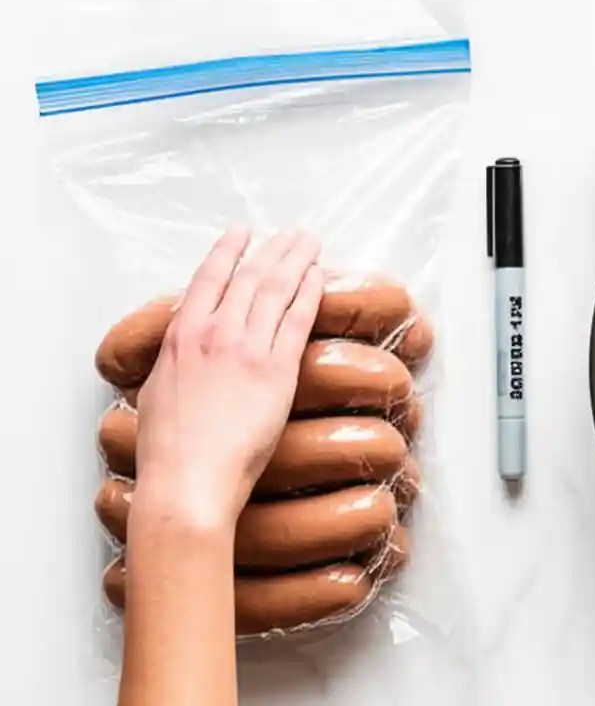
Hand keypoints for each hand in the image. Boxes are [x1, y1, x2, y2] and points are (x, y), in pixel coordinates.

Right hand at [132, 228, 322, 530]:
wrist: (188, 481)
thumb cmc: (168, 451)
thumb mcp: (157, 392)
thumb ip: (174, 364)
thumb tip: (182, 357)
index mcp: (180, 336)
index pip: (208, 277)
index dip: (228, 249)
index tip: (242, 230)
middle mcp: (214, 334)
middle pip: (250, 276)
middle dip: (275, 248)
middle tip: (294, 231)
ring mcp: (247, 349)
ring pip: (276, 290)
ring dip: (297, 260)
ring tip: (312, 242)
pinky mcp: (277, 371)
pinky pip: (298, 320)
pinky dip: (310, 293)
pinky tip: (320, 277)